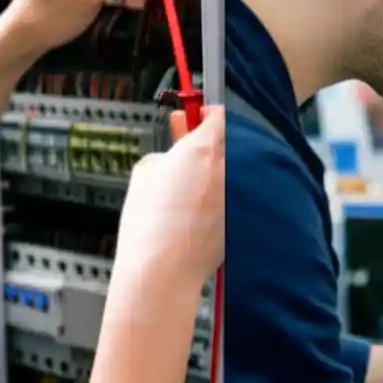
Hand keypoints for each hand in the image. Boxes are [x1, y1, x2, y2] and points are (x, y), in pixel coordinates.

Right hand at [111, 107, 223, 291]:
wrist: (162, 269)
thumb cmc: (150, 223)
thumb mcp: (145, 171)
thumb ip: (166, 154)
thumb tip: (173, 155)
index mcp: (204, 149)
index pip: (219, 115)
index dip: (207, 113)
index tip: (198, 115)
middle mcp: (228, 168)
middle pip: (230, 140)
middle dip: (212, 139)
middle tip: (191, 143)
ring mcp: (236, 194)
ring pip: (231, 169)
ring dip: (216, 167)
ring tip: (190, 178)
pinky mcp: (237, 217)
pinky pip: (231, 195)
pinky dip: (218, 194)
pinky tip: (196, 205)